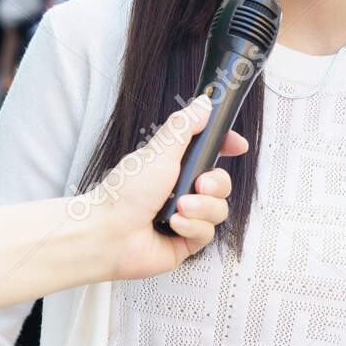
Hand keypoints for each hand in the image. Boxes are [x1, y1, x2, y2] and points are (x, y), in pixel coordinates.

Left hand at [80, 94, 249, 280]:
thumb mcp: (158, 152)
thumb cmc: (123, 193)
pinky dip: (191, 227)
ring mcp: (186, 216)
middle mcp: (182, 190)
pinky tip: (172, 225)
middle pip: (222, 183)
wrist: (107, 234)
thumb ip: (184, 126)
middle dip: (216, 183)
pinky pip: (207, 233)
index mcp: (175, 165)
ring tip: (178, 207)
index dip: (226, 146)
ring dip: (201, 207)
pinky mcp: (186, 241)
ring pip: (219, 209)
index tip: (238, 145)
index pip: (210, 152)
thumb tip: (203, 104)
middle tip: (199, 183)